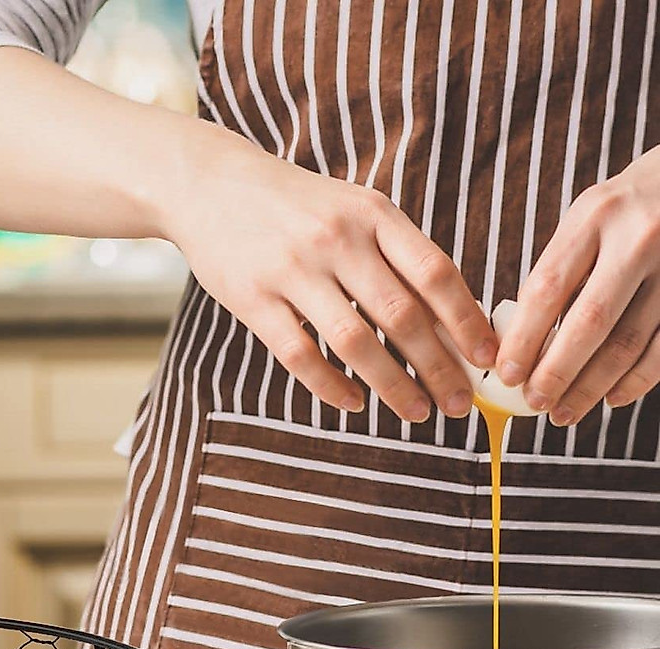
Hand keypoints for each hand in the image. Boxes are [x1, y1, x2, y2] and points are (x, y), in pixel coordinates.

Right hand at [162, 131, 495, 421]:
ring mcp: (293, 270)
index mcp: (373, 214)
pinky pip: (300, 354)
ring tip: (417, 411)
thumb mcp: (354, 209)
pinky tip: (353, 404)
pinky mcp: (253, 299)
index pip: (434, 273)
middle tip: (461, 403)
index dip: (466, 321)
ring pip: (353, 341)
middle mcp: (337, 240)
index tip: (489, 359)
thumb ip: (395, 255)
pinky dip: (330, 386)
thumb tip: (449, 319)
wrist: (211, 183)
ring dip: (392, 384)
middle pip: (401, 315)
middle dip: (439, 366)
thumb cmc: (296, 206)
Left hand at [496, 147, 659, 425]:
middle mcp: (637, 238)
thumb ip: (555, 275)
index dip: (523, 340)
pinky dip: (636, 380)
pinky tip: (611, 398)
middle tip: (534, 402)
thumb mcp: (584, 224)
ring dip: (591, 386)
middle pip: (590, 321)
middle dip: (556, 372)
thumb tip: (516, 347)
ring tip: (563, 412)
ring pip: (628, 342)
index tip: (505, 375)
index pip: (548, 289)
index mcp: (594, 218)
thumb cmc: (623, 213)